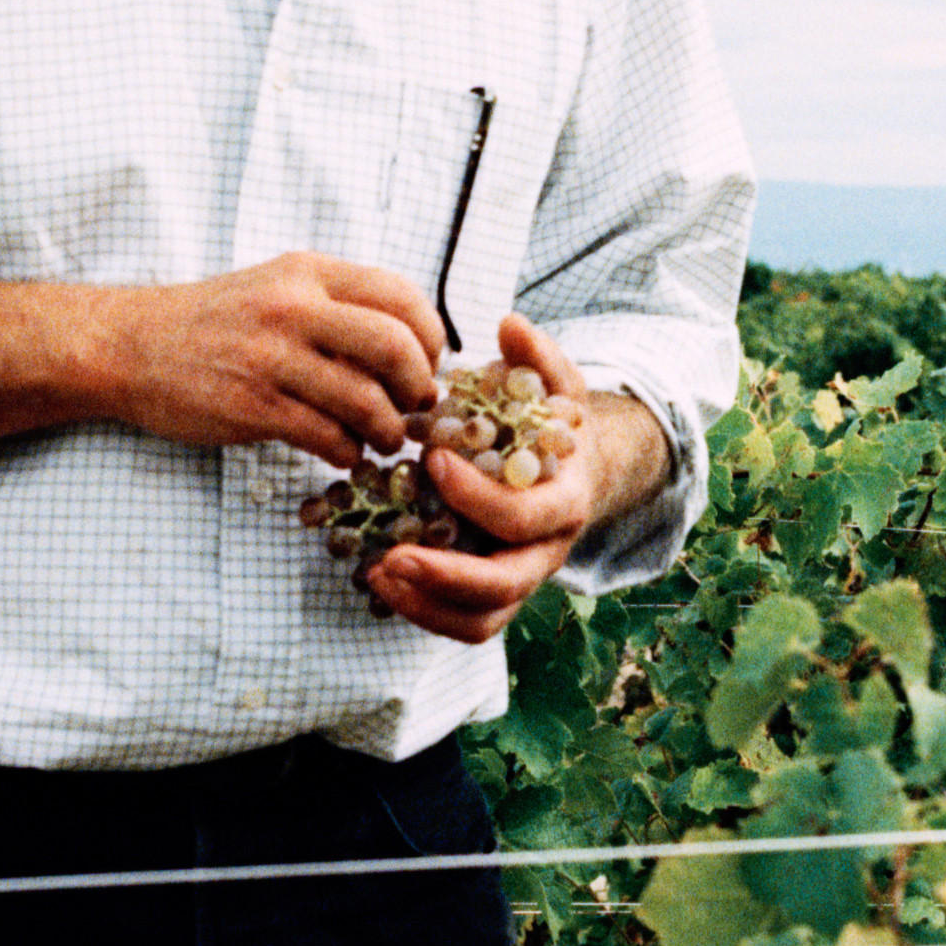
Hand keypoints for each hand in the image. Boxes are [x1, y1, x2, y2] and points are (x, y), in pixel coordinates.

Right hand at [98, 250, 448, 465]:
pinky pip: (327, 436)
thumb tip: (412, 347)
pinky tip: (343, 453)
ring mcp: (272, 358)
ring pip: (365, 400)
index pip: (402, 296)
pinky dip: (348, 452)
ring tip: (380, 439)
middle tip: (413, 408)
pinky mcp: (253, 406)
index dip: (431, 338)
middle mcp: (294, 308)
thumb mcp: (278, 287)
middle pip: (394, 346)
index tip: (426, 365)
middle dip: (417, 387)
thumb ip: (338, 306)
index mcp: (309, 273)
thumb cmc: (215, 322)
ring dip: (386, 430)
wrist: (132, 345)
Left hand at [363, 314, 658, 645]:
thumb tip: (510, 323)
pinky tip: (376, 577)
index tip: (433, 459)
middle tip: (390, 554)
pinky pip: (460, 623)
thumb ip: (537, 357)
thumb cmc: (551, 425)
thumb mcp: (554, 386)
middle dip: (447, 574)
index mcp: (566, 502)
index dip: (478, 496)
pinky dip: (420, 610)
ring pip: (480, 621)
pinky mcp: (489, 596)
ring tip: (375, 571)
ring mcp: (518, 580)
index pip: (524, 516)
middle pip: (504, 586)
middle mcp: (546, 552)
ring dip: (425, 605)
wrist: (570, 472)